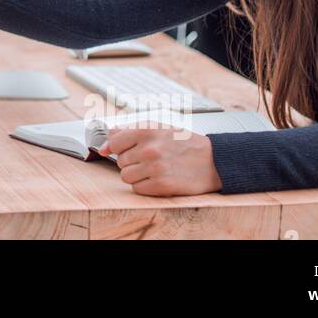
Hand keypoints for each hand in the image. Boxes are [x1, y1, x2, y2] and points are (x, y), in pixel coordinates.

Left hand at [98, 127, 222, 195]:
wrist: (213, 161)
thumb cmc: (184, 143)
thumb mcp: (158, 128)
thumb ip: (128, 132)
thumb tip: (103, 146)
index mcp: (147, 130)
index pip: (114, 141)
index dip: (118, 147)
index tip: (125, 149)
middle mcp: (149, 149)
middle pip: (120, 160)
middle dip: (132, 161)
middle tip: (150, 158)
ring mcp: (155, 168)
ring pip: (126, 176)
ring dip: (136, 175)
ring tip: (153, 169)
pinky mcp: (162, 186)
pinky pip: (137, 189)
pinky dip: (145, 186)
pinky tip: (158, 178)